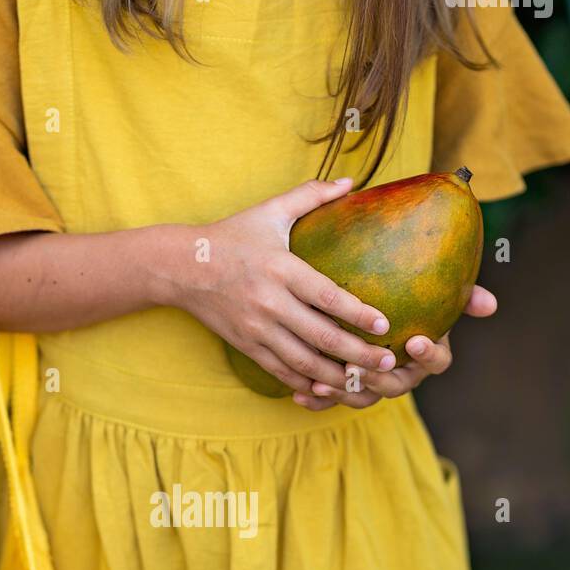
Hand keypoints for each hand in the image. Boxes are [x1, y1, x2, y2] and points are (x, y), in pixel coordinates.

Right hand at [157, 178, 396, 393]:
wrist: (181, 267)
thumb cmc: (231, 236)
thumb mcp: (270, 211)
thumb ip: (311, 195)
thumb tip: (348, 181)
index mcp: (281, 268)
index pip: (327, 296)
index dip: (358, 313)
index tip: (384, 324)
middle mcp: (270, 302)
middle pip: (321, 335)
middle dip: (358, 352)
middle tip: (388, 359)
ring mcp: (257, 328)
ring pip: (303, 361)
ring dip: (336, 376)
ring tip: (364, 382)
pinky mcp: (246, 345)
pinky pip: (280, 371)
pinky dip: (304, 382)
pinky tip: (326, 388)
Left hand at [293, 285, 497, 409]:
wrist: (360, 302)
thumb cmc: (404, 290)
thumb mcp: (430, 287)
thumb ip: (460, 294)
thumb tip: (491, 305)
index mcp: (427, 352)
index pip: (437, 361)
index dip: (429, 355)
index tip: (414, 340)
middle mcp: (402, 372)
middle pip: (396, 386)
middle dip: (376, 379)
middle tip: (358, 367)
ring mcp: (373, 384)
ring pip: (364, 398)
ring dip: (345, 393)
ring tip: (324, 382)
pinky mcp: (346, 388)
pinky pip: (334, 401)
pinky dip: (319, 402)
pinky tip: (300, 395)